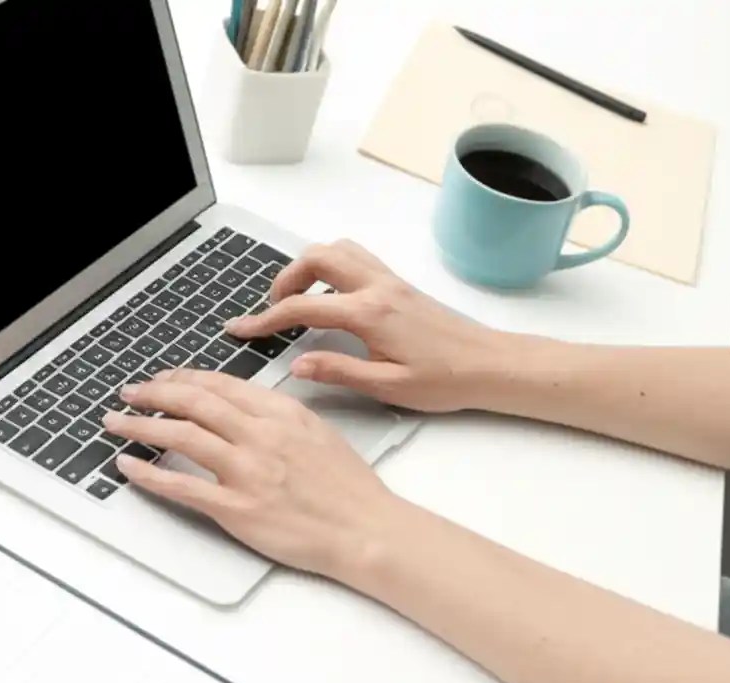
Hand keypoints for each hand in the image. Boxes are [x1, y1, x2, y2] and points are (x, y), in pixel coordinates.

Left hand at [102, 369, 400, 582]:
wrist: (368, 530)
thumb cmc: (349, 488)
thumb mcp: (317, 431)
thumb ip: (277, 415)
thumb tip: (239, 405)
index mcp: (281, 412)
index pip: (219, 384)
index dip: (181, 378)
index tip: (161, 379)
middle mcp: (261, 435)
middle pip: (193, 401)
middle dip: (153, 393)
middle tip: (128, 394)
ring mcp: (247, 471)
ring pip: (181, 436)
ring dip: (140, 426)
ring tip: (116, 423)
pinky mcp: (238, 509)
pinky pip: (182, 487)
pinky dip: (149, 474)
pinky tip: (128, 466)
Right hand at [224, 240, 512, 412]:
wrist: (489, 365)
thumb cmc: (443, 380)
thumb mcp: (387, 387)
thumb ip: (338, 372)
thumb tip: (297, 365)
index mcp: (369, 314)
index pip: (302, 307)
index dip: (264, 319)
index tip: (239, 329)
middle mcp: (376, 287)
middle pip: (315, 257)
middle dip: (284, 279)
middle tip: (273, 310)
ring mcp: (388, 280)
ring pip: (336, 249)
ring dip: (308, 267)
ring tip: (298, 299)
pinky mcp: (398, 283)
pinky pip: (356, 257)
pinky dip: (331, 266)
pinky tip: (329, 296)